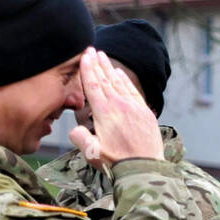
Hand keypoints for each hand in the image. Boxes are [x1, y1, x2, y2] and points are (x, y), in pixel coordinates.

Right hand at [69, 48, 163, 164]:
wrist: (145, 170)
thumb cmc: (117, 164)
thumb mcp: (92, 154)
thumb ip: (80, 138)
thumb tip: (74, 130)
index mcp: (105, 113)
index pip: (93, 85)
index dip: (87, 69)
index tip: (84, 56)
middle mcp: (120, 105)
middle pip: (105, 79)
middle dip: (97, 63)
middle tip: (91, 49)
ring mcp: (134, 108)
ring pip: (119, 82)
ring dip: (109, 68)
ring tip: (102, 56)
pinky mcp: (145, 113)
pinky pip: (133, 91)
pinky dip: (125, 80)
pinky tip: (119, 73)